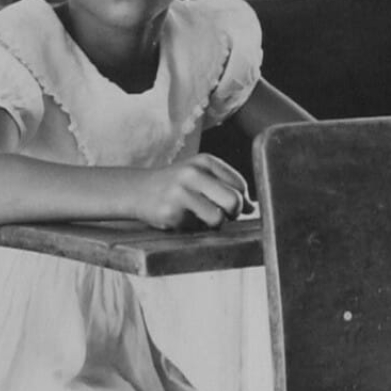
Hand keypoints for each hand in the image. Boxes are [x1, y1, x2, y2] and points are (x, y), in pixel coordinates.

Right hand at [135, 154, 249, 231]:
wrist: (137, 191)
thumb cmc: (178, 185)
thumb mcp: (202, 176)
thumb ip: (227, 187)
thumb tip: (252, 208)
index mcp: (205, 161)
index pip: (240, 184)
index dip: (241, 200)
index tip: (231, 205)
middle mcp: (193, 173)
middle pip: (233, 200)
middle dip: (233, 213)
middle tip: (224, 215)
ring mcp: (180, 193)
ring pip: (218, 218)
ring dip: (214, 224)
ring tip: (201, 217)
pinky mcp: (171, 213)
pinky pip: (197, 228)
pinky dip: (194, 227)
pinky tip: (181, 218)